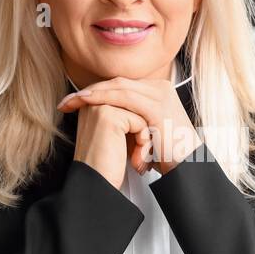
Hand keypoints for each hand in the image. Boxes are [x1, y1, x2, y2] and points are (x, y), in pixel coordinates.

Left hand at [58, 77, 200, 175]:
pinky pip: (125, 98)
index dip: (96, 92)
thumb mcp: (147, 133)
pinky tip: (87, 102)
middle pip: (117, 83)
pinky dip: (103, 98)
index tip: (73, 103)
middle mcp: (160, 89)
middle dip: (89, 91)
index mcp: (157, 93)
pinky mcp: (157, 107)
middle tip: (66, 101)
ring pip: (119, 87)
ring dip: (92, 93)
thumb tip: (108, 120)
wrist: (188, 169)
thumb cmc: (169, 156)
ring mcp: (160, 96)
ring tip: (72, 101)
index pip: (121, 86)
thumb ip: (132, 121)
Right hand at [68, 101, 149, 190]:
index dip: (138, 130)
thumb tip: (148, 108)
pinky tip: (134, 159)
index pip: (131, 107)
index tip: (131, 152)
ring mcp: (99, 107)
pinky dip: (143, 143)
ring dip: (145, 140)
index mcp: (94, 105)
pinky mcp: (108, 116)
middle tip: (139, 157)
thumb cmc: (107, 168)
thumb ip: (127, 119)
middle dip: (143, 133)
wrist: (97, 186)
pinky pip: (141, 122)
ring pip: (140, 115)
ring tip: (137, 159)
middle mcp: (93, 103)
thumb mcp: (117, 137)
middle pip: (137, 108)